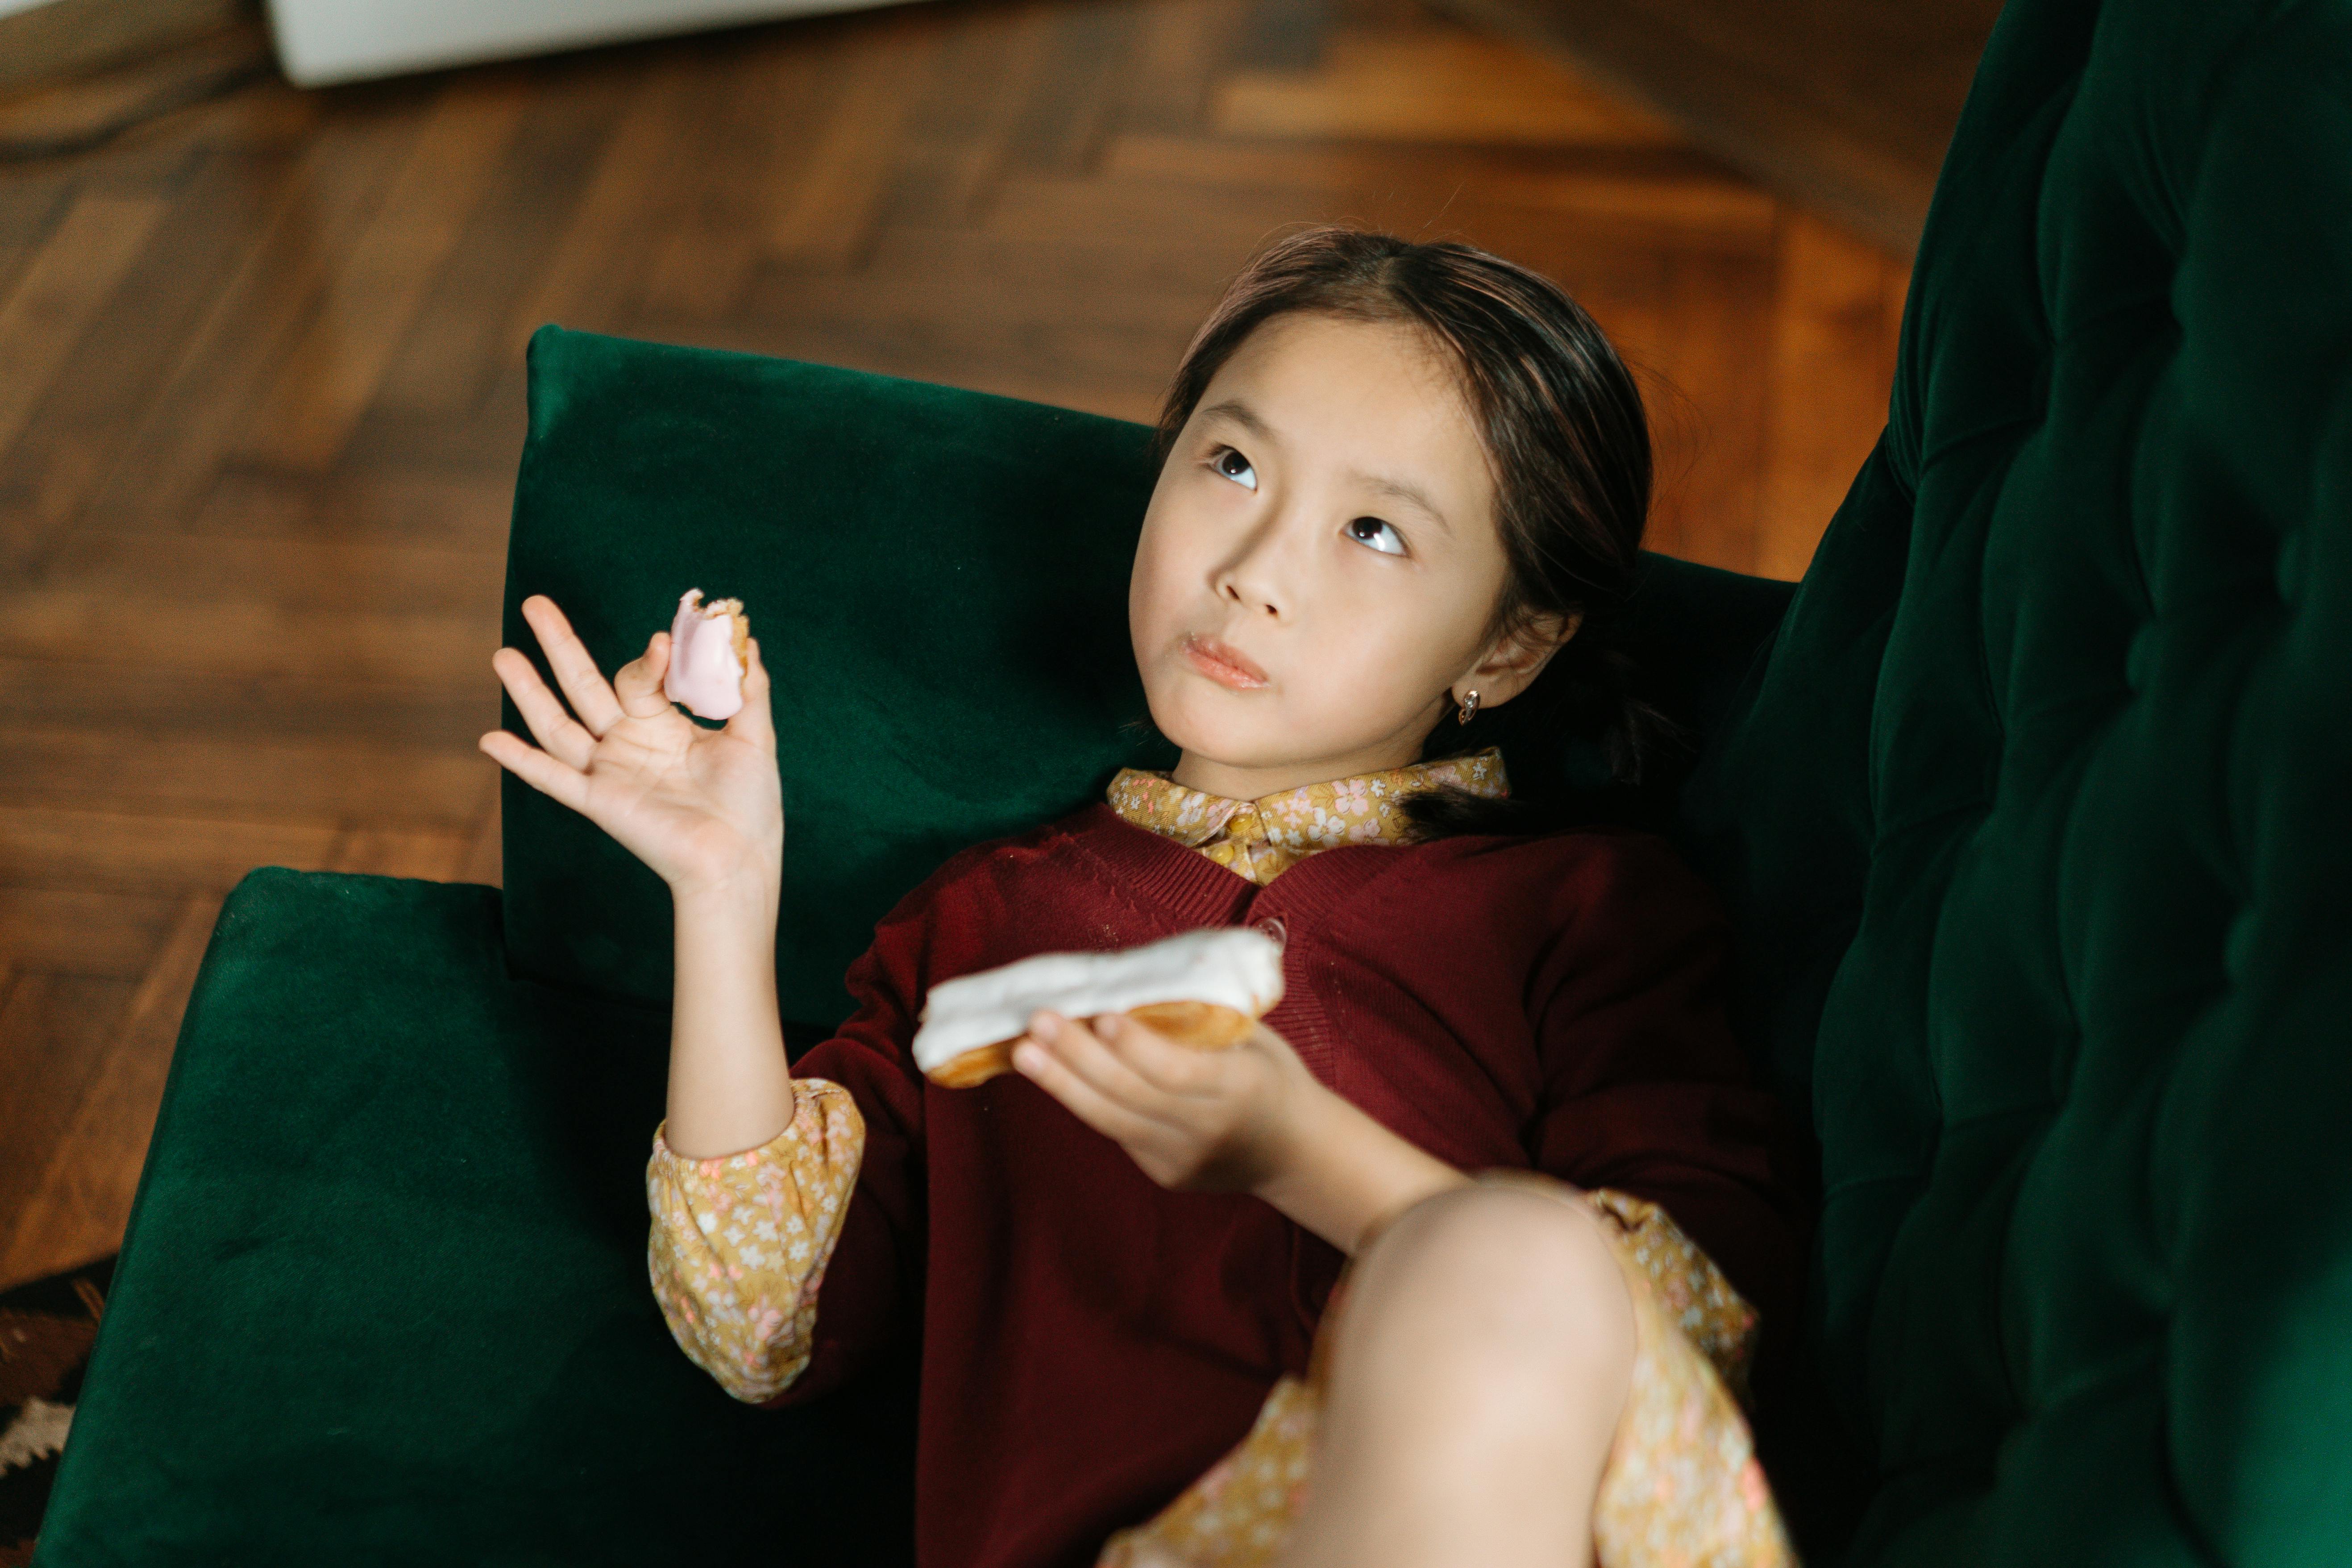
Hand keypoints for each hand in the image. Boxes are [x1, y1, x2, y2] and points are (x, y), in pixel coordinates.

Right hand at [480, 594, 782, 901]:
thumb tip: (748, 641)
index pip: (641, 676)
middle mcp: (629, 743)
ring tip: (502, 654)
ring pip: (558, 724)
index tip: (665, 641)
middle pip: (584, 685)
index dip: (650, 658)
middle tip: (535, 603)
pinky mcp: (599, 802)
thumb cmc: (750, 805)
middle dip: (560, 645)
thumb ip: (748, 690)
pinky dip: (521, 761)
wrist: (739, 860)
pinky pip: (553, 778)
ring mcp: (610, 771)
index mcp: (662, 725)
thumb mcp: (754, 737)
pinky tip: (489, 740)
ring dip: (529, 692)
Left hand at [1010, 1010, 1322, 1195]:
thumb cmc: (1269, 1075)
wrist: (1294, 1150)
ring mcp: (1183, 1159)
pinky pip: (1117, 1131)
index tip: (1102, 1016)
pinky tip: (1052, 1072)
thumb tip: (1132, 983)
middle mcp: (1208, 1130)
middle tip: (1038, 1021)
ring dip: (1062, 1083)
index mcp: (1242, 1089)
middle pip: (1132, 1095)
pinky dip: (1083, 1098)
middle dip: (1079, 1057)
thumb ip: (1202, 1020)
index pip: (1178, 1071)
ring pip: (1112, 1120)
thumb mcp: (1252, 1040)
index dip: (1137, 1046)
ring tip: (1023, 1052)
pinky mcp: (1164, 1174)